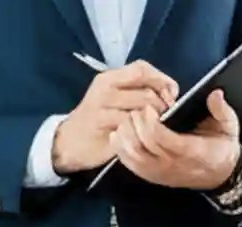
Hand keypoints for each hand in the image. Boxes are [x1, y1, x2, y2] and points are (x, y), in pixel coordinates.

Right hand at [52, 60, 179, 174]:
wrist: (69, 143)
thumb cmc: (97, 121)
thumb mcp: (114, 99)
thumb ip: (137, 91)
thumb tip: (169, 91)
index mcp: (109, 77)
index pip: (142, 68)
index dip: (162, 79)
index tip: (172, 94)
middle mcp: (105, 87)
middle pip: (145, 89)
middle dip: (162, 103)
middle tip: (165, 115)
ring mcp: (102, 105)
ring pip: (141, 106)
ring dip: (153, 118)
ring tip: (153, 126)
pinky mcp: (102, 123)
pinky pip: (131, 123)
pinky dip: (141, 129)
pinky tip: (141, 135)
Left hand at [111, 89, 240, 189]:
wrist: (220, 175)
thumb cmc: (222, 147)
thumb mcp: (228, 127)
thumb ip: (222, 110)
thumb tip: (214, 94)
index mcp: (190, 151)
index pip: (160, 137)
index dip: (149, 121)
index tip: (148, 106)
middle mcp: (171, 164)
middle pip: (141, 146)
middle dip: (134, 125)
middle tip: (135, 110)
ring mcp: (160, 173)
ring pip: (132, 157)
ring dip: (125, 137)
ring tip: (127, 120)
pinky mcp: (152, 177)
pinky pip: (130, 165)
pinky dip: (121, 150)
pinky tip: (119, 135)